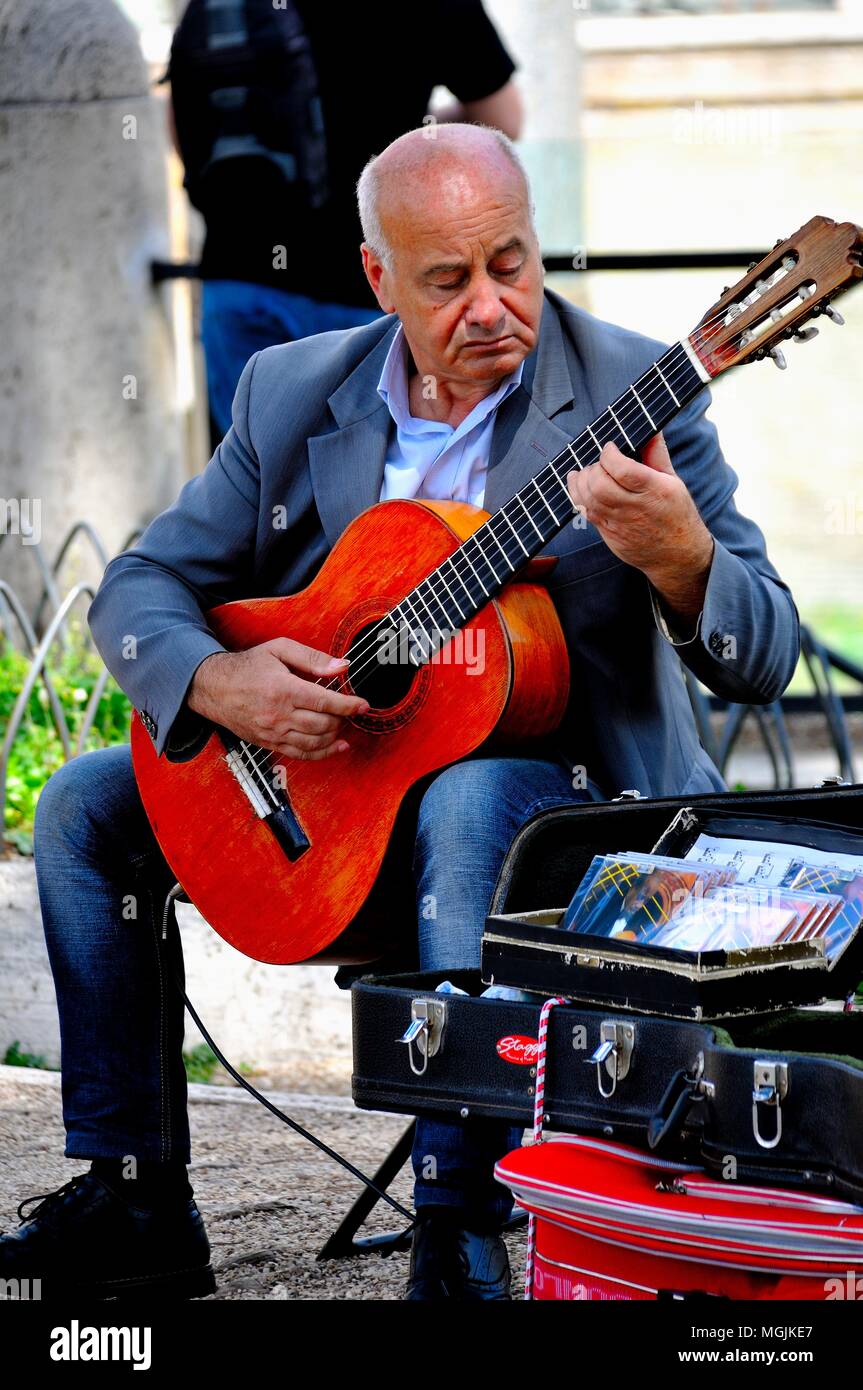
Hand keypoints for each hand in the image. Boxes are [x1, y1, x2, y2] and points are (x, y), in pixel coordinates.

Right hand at [187, 638, 368, 760]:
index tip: (363, 705)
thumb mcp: (279, 650)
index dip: (348, 705)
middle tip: (350, 710)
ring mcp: (274, 732)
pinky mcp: (269, 743)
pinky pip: (301, 754)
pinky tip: (337, 747)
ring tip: (342, 725)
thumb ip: (312, 658)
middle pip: (323, 724)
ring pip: (314, 742)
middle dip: (342, 719)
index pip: (325, 701)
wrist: (214, 688)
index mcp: (283, 689)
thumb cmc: (247, 667)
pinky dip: (322, 753)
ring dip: (335, 736)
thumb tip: (341, 666)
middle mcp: (279, 715)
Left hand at [566, 433, 712, 585]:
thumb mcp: (674, 482)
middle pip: (600, 486)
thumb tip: (651, 428)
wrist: (676, 556)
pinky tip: (579, 486)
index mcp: (656, 491)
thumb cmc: (676, 514)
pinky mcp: (609, 536)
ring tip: (586, 472)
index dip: (608, 454)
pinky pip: (586, 514)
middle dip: (593, 469)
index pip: (622, 470)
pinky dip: (578, 496)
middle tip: (599, 463)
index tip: (609, 447)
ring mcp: (620, 525)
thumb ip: (657, 454)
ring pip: (588, 500)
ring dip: (580, 482)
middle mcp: (636, 509)